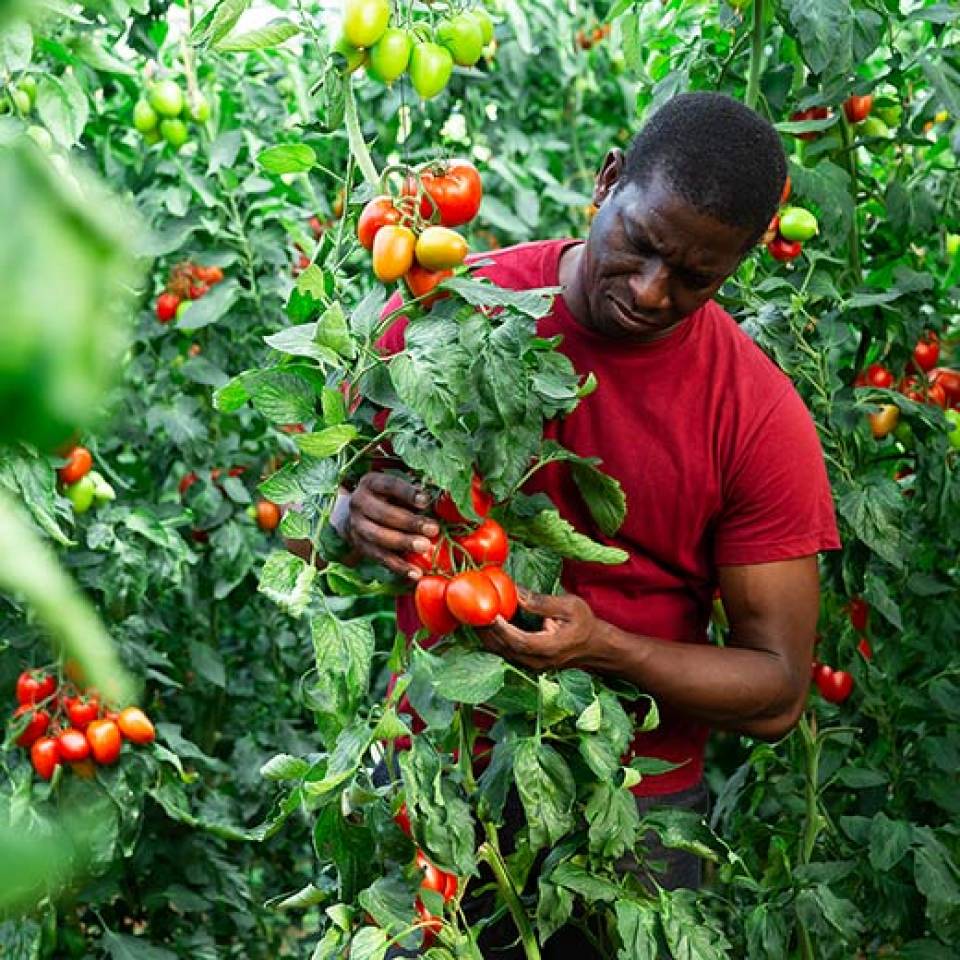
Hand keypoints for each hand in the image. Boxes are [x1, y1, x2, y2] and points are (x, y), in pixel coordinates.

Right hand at [347, 472, 439, 578]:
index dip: (407, 493)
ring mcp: (356, 526)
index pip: (389, 485)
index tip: (426, 501)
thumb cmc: (388, 498)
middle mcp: (359, 502)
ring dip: (403, 543)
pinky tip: (416, 573)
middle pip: (383, 513)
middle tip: (433, 529)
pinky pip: (380, 558)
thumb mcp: (397, 489)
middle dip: (410, 522)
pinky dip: (398, 567)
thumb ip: (415, 494)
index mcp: (371, 483)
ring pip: (378, 536)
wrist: (357, 515)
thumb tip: (443, 501)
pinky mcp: (360, 546)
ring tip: (425, 547)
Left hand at [480, 590, 606, 671]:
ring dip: (486, 634)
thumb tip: (515, 592)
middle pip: (504, 648)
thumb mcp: (570, 607)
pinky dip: (493, 637)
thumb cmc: (585, 624)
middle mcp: (537, 661)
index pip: (518, 640)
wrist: (594, 646)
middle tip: (471, 610)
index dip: (501, 628)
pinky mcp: (526, 662)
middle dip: (486, 630)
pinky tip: (486, 623)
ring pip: (501, 652)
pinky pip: (504, 651)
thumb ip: (541, 602)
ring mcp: (530, 664)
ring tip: (473, 614)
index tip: (488, 612)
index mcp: (550, 648)